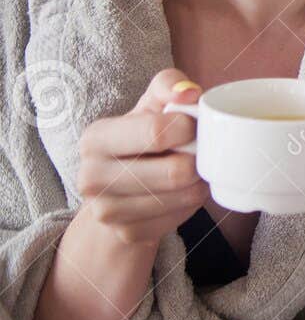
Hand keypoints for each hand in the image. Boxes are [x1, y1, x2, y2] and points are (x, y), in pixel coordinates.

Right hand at [75, 69, 208, 243]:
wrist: (123, 186)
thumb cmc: (143, 136)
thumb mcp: (152, 104)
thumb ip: (169, 86)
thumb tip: (189, 93)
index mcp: (95, 138)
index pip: (158, 132)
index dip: (189, 128)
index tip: (192, 126)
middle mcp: (91, 177)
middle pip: (176, 171)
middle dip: (197, 159)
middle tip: (196, 152)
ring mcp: (106, 211)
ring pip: (184, 196)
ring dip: (198, 182)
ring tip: (190, 170)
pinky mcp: (127, 233)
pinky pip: (180, 218)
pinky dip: (189, 204)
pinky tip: (180, 192)